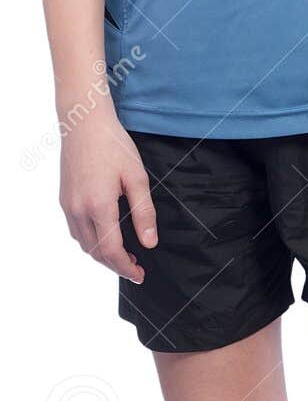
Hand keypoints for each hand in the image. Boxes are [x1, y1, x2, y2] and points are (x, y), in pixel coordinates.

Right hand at [59, 109, 156, 281]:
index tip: (140, 275)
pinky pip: (76, 230)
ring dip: (102, 255)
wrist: (85, 124)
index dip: (126, 268)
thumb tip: (149, 243)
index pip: (111, 250)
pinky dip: (91, 241)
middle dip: (116, 265)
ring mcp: (68, 205)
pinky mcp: (64, 199)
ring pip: (84, 243)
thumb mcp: (137, 177)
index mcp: (98, 206)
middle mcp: (78, 210)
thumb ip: (144, 212)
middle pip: (95, 252)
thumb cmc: (114, 145)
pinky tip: (105, 236)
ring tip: (124, 255)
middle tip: (136, 269)